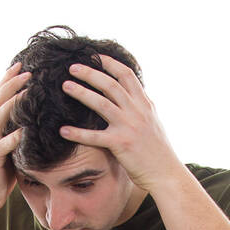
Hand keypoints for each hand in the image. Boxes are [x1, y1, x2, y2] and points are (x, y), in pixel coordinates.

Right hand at [0, 62, 30, 213]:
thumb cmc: (1, 172)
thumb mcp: (10, 146)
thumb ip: (18, 131)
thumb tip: (38, 120)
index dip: (8, 78)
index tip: (21, 64)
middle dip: (12, 83)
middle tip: (28, 70)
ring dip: (12, 102)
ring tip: (27, 91)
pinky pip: (3, 144)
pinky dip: (14, 136)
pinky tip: (25, 129)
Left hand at [57, 53, 182, 192]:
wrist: (165, 173)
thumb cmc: (157, 152)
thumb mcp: (153, 123)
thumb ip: (140, 109)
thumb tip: (130, 98)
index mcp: (144, 104)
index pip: (126, 75)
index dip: (110, 63)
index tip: (95, 56)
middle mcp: (137, 111)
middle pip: (110, 84)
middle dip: (90, 73)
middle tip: (72, 67)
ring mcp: (129, 126)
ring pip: (101, 103)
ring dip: (81, 92)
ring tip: (65, 86)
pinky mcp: (121, 144)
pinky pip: (95, 136)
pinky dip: (78, 133)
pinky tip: (63, 130)